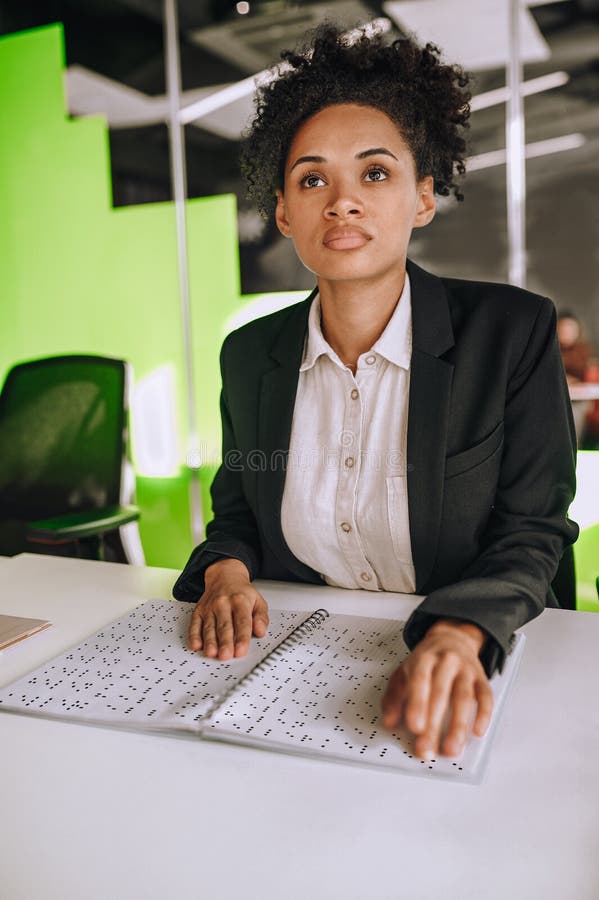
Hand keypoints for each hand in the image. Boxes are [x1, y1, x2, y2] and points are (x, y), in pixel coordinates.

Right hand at [187, 558, 268, 660]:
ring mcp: (209, 607)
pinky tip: (196, 645)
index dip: (242, 638)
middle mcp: (223, 603)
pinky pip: (195, 624)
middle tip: (226, 655)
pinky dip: (194, 635)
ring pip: (209, 627)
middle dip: (225, 642)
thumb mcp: (258, 601)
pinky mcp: (199, 611)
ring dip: (210, 641)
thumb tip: (261, 631)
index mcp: (240, 601)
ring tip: (212, 653)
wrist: (224, 576)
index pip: (242, 622)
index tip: (241, 651)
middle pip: (224, 626)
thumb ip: (261, 617)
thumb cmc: (242, 593)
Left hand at [381, 619, 493, 758]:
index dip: (417, 704)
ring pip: (464, 697)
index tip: (415, 727)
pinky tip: (477, 731)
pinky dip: (483, 715)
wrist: (452, 638)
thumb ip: (393, 697)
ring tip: (452, 748)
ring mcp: (466, 669)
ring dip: (458, 725)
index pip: (420, 680)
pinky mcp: (482, 678)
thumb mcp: (403, 673)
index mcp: (423, 659)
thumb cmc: (425, 661)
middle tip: (428, 748)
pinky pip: (485, 697)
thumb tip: (389, 722)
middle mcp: (446, 662)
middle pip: (440, 693)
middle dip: (434, 724)